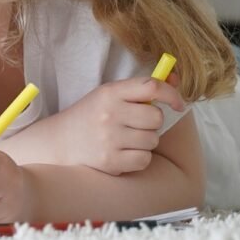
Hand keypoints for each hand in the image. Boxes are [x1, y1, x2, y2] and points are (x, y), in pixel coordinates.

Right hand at [42, 76, 186, 174]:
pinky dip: (139, 158)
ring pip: (152, 140)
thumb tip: (175, 78)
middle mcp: (109, 113)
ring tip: (127, 139)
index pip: (151, 87)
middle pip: (156, 117)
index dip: (171, 94)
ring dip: (145, 141)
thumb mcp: (110, 95)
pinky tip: (123, 152)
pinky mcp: (110, 161)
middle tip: (137, 124)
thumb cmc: (91, 115)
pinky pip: (144, 159)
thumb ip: (141, 89)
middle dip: (152, 122)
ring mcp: (109, 139)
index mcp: (110, 92)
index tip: (178, 104)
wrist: (61, 141)